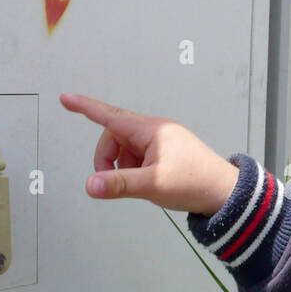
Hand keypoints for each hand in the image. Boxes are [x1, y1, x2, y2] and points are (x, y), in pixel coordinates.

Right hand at [59, 93, 239, 215]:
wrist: (224, 193)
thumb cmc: (194, 183)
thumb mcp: (153, 185)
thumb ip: (119, 185)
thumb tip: (90, 185)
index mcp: (151, 130)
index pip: (109, 115)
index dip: (85, 107)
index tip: (66, 98)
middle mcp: (155, 131)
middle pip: (114, 137)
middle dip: (107, 159)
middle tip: (112, 182)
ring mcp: (161, 141)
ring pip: (126, 149)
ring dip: (123, 167)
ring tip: (141, 184)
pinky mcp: (166, 152)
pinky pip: (139, 156)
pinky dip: (135, 169)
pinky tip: (149, 183)